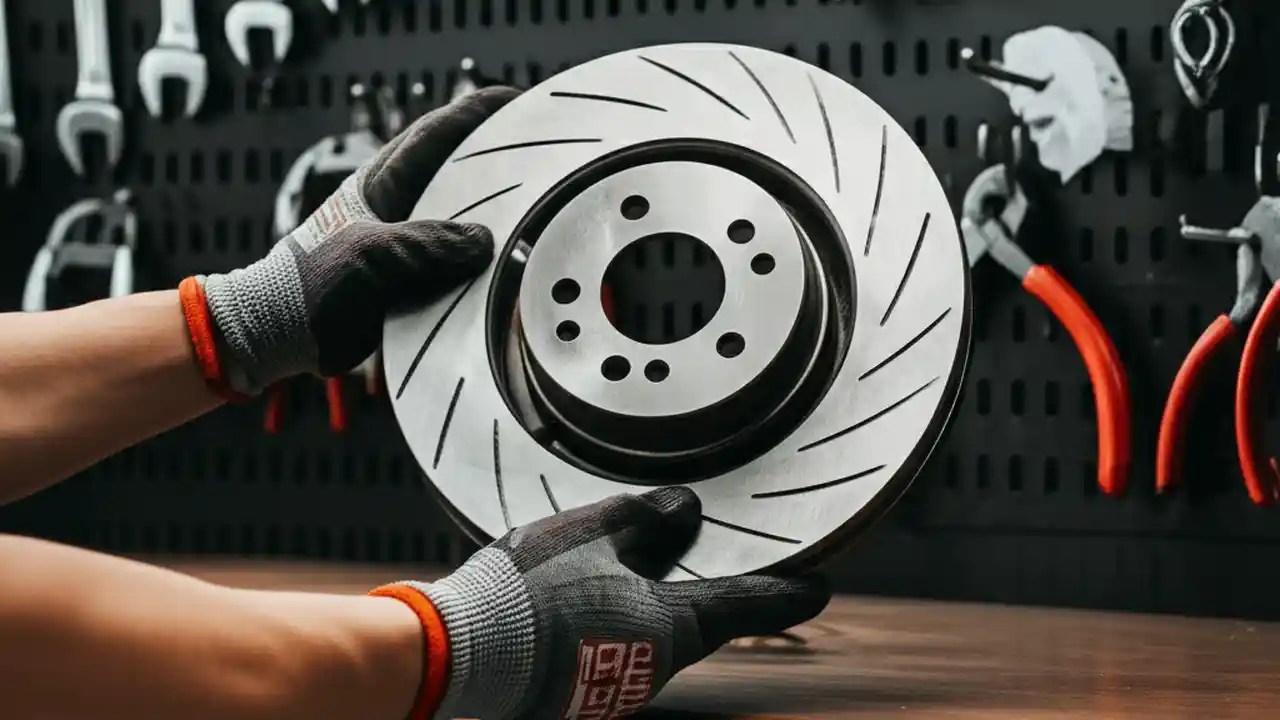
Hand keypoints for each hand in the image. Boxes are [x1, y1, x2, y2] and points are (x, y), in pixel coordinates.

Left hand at [179, 87, 520, 396]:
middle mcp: (399, 206)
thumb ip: (428, 244)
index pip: (438, 133)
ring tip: (536, 209)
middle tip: (540, 152)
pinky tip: (507, 266)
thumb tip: (482, 240)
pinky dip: (481, 264)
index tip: (517, 99)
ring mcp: (405, 241)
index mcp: (382, 182)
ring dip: (492, 216)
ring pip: (461, 218)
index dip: (478, 111)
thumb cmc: (309, 284)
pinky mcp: (410, 278)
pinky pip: (455, 263)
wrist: (280, 332)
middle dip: (497, 159)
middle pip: (457, 171)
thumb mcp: (372, 255)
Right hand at [373, 487, 829, 718]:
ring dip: (640, 597)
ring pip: (644, 629)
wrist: (462, 656)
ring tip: (610, 560)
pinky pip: (605, 642)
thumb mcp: (593, 534)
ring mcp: (611, 684)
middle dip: (694, 587)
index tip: (819, 589)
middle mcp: (652, 664)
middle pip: (692, 617)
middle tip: (696, 554)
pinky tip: (571, 593)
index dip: (784, 595)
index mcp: (671, 627)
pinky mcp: (574, 691)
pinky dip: (603, 615)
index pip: (745, 605)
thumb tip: (686, 509)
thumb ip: (646, 519)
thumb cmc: (530, 593)